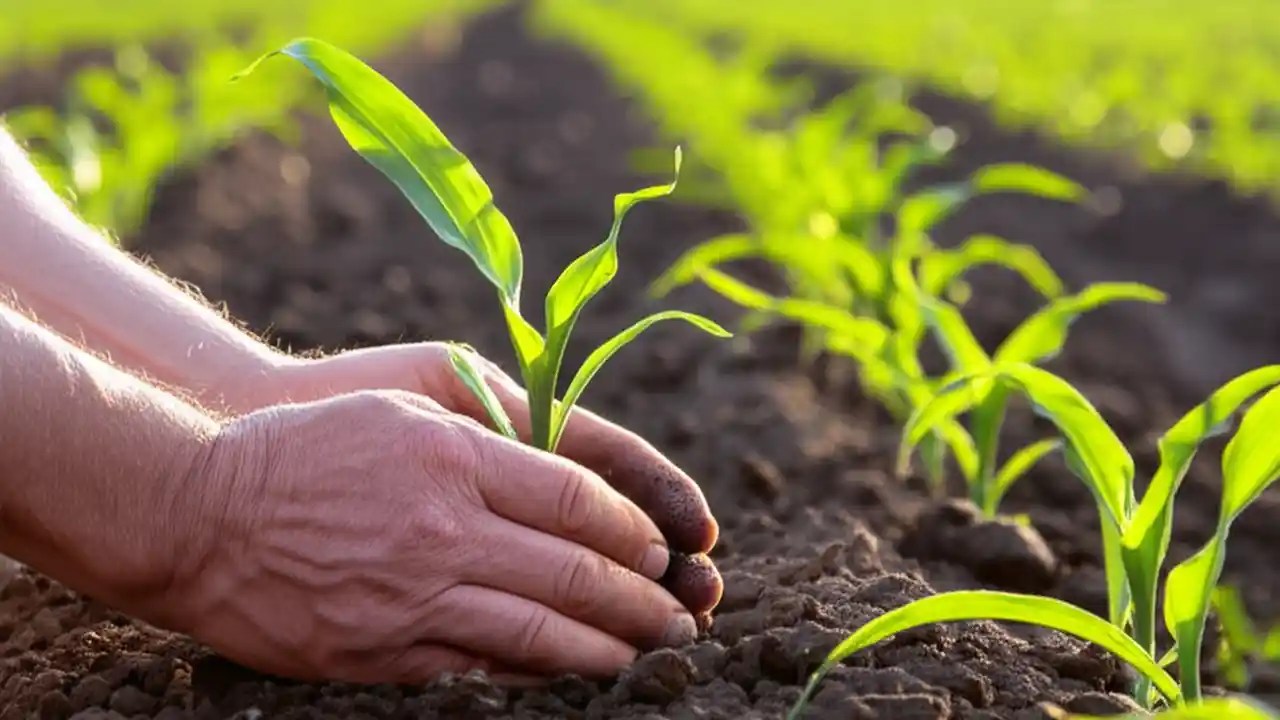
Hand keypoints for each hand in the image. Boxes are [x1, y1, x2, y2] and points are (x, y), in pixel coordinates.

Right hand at [169, 390, 700, 682]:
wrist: (199, 512)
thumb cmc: (303, 446)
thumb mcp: (400, 409)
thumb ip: (488, 438)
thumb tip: (568, 475)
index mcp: (452, 456)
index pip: (576, 497)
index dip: (631, 527)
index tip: (662, 546)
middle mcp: (443, 528)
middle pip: (574, 570)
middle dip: (641, 597)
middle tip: (680, 612)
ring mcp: (414, 596)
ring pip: (541, 631)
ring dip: (608, 647)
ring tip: (647, 653)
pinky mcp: (384, 651)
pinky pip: (482, 668)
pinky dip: (536, 672)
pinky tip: (571, 674)